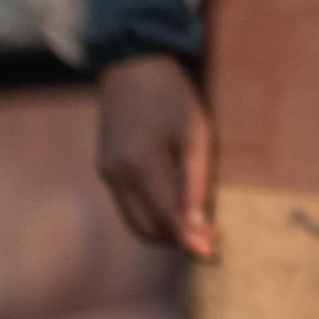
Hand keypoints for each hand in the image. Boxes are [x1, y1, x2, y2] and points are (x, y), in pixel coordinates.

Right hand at [97, 52, 217, 258]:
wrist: (133, 64)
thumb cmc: (172, 96)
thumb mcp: (194, 136)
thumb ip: (195, 184)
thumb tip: (197, 228)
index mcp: (139, 166)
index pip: (164, 220)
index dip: (189, 241)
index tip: (213, 254)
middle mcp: (116, 175)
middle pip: (145, 229)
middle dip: (178, 240)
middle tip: (212, 238)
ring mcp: (106, 173)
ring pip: (135, 220)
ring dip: (165, 230)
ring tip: (200, 225)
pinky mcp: (106, 168)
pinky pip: (129, 204)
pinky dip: (153, 213)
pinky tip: (179, 206)